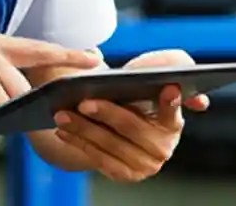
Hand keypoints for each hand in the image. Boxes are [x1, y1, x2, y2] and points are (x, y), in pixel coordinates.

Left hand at [52, 49, 208, 181]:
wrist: (117, 130)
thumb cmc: (131, 99)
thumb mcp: (143, 82)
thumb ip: (154, 68)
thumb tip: (140, 60)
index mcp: (173, 121)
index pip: (172, 109)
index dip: (171, 101)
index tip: (168, 88)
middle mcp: (164, 147)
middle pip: (132, 127)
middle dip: (107, 113)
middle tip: (84, 102)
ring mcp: (146, 165)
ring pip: (110, 144)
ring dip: (83, 129)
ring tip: (63, 114)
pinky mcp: (126, 175)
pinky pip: (99, 159)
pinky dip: (80, 143)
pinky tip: (64, 131)